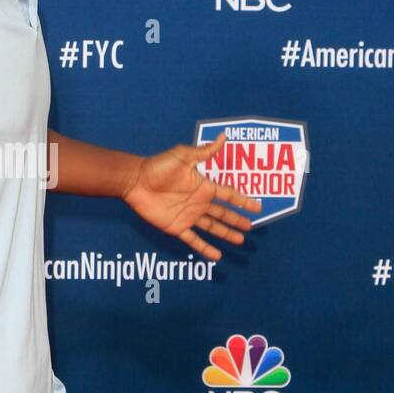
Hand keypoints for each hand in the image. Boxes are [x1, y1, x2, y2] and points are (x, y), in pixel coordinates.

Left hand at [121, 132, 261, 259]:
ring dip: (226, 234)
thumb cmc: (158, 166)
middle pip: (223, 213)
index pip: (228, 195)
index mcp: (203, 186)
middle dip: (237, 220)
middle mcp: (198, 202)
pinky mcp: (176, 227)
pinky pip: (194, 240)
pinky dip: (205, 249)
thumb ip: (204, 151)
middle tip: (250, 227)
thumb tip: (224, 136)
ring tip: (240, 241)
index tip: (257, 207)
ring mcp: (188, 216)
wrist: (135, 181)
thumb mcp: (183, 156)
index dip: (243, 201)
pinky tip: (216, 256)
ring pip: (213, 228)